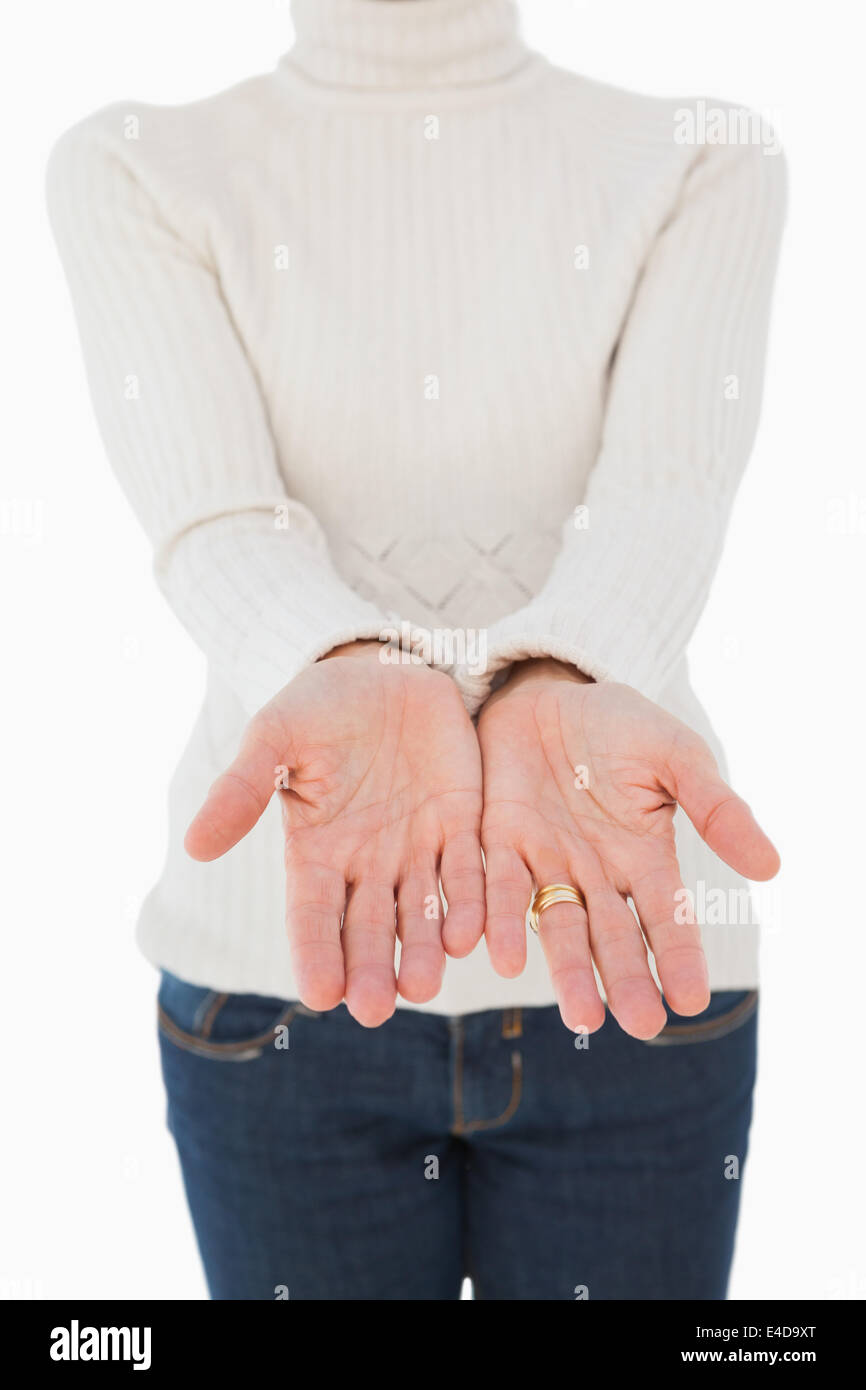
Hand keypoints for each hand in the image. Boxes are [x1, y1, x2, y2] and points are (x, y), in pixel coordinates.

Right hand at [185, 642, 483, 1025]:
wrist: (381, 670)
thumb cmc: (317, 706)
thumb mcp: (274, 738)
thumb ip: (242, 789)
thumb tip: (196, 845)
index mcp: (316, 852)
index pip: (312, 917)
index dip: (315, 953)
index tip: (319, 994)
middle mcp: (367, 865)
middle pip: (369, 929)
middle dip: (372, 969)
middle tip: (376, 1009)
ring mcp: (417, 849)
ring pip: (422, 915)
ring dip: (424, 951)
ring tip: (423, 985)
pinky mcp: (461, 825)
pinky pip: (468, 873)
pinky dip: (471, 905)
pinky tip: (473, 935)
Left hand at [477, 659, 779, 1039]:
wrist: (548, 692)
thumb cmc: (621, 726)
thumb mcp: (675, 756)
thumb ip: (715, 807)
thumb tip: (770, 867)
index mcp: (644, 858)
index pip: (667, 917)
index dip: (678, 957)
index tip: (691, 1001)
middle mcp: (595, 874)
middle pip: (610, 936)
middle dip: (624, 978)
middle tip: (638, 1024)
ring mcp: (545, 862)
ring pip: (554, 925)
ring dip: (566, 968)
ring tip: (579, 1013)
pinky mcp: (497, 843)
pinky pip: (494, 886)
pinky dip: (496, 919)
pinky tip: (497, 954)